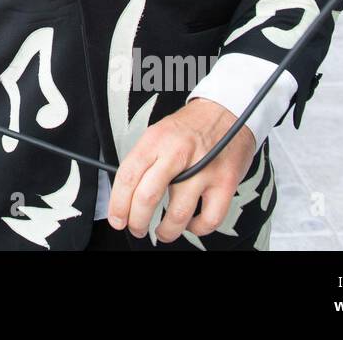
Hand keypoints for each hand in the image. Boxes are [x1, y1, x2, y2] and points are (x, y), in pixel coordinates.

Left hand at [107, 98, 255, 242]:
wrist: (226, 111)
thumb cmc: (190, 127)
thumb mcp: (158, 133)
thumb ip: (144, 161)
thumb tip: (125, 193)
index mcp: (156, 140)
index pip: (128, 175)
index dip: (118, 203)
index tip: (117, 219)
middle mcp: (178, 153)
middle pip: (148, 196)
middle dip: (137, 221)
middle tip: (136, 228)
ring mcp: (204, 169)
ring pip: (178, 214)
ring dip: (166, 231)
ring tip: (163, 232)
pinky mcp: (225, 183)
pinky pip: (209, 219)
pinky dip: (196, 228)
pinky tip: (190, 223)